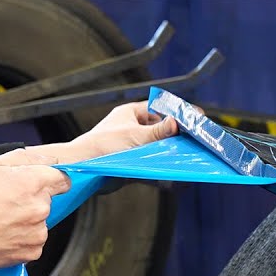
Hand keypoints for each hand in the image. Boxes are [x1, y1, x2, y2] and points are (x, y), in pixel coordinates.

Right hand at [0, 148, 70, 275]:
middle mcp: (40, 208)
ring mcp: (38, 232)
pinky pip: (33, 241)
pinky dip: (21, 238)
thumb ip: (23, 158)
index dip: (50, 179)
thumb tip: (49, 158)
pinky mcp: (32, 252)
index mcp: (32, 183)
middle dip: (30, 198)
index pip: (62, 178)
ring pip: (39, 221)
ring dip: (25, 220)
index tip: (37, 183)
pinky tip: (0, 235)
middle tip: (2, 202)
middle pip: (47, 200)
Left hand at [27, 102, 179, 163]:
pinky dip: (159, 162)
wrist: (84, 167)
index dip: (173, 112)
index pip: (156, 108)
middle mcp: (130, 127)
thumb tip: (176, 123)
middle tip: (190, 136)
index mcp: (130, 113)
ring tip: (183, 152)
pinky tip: (169, 165)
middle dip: (172, 132)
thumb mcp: (135, 135)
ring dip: (167, 149)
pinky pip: (149, 159)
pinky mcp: (130, 160)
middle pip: (158, 127)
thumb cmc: (102, 145)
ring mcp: (130, 144)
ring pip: (155, 144)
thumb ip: (158, 131)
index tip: (189, 115)